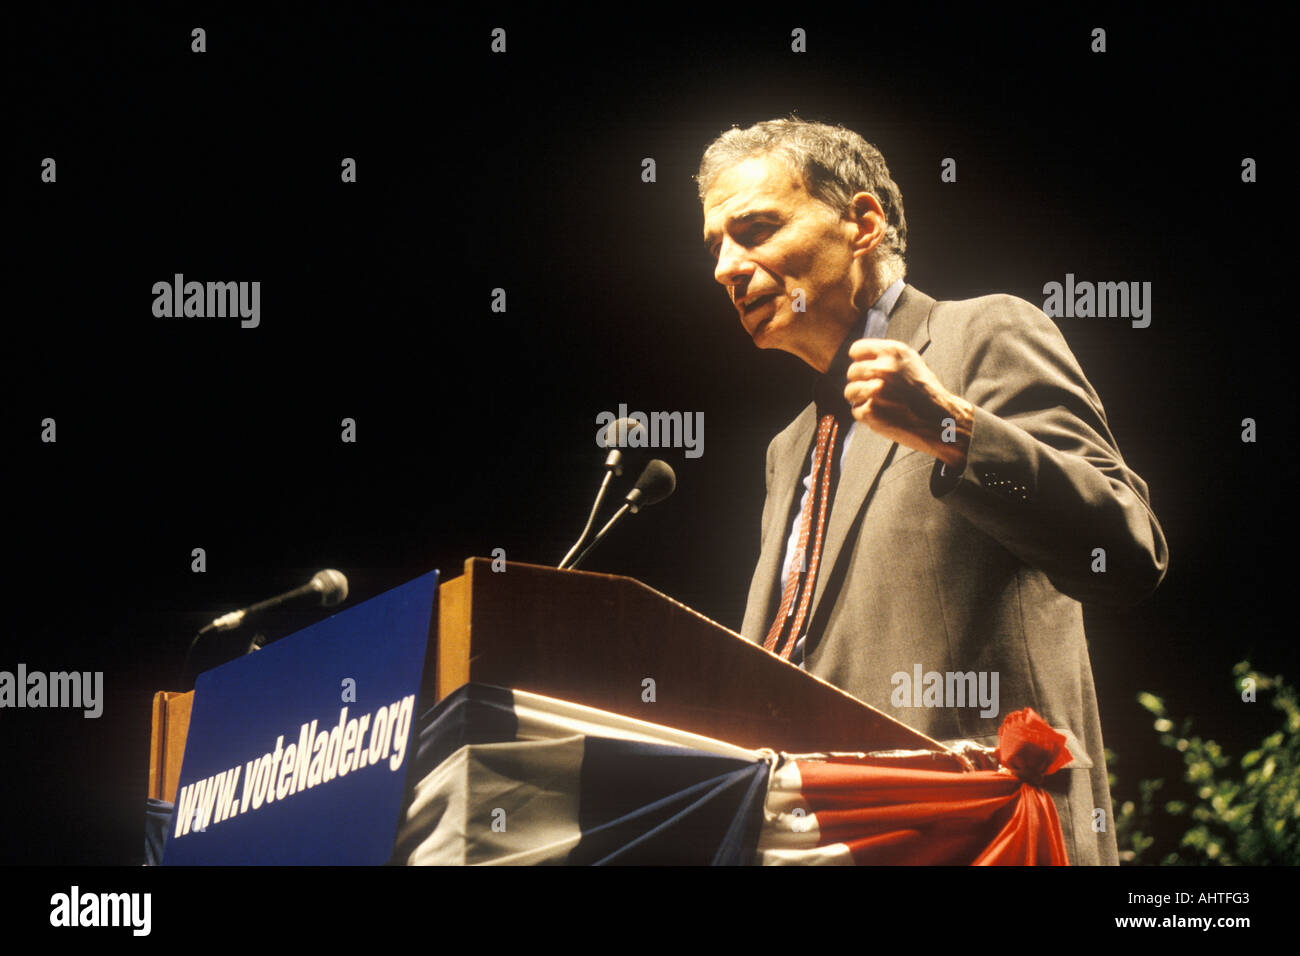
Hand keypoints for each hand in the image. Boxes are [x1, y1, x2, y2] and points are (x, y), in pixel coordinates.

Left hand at [844, 338, 973, 469]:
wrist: (941, 420)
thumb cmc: (925, 393)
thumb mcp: (911, 363)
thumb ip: (886, 357)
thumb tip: (859, 356)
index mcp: (892, 352)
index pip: (856, 350)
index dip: (860, 361)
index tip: (866, 371)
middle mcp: (883, 368)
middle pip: (852, 371)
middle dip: (861, 382)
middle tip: (878, 392)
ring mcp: (875, 390)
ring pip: (850, 392)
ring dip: (861, 399)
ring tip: (882, 404)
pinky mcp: (871, 411)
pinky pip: (856, 411)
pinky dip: (867, 416)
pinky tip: (885, 415)